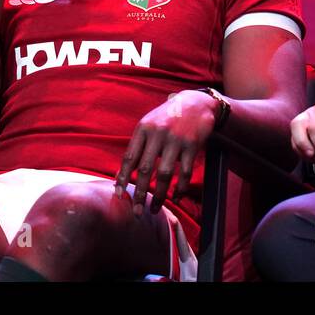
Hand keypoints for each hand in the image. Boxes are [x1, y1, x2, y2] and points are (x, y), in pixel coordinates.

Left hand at [115, 90, 217, 214]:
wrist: (195, 102)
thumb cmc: (167, 118)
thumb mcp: (148, 125)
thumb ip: (137, 147)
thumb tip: (120, 175)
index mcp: (143, 128)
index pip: (129, 157)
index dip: (122, 178)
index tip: (119, 195)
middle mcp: (158, 133)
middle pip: (145, 169)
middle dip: (140, 193)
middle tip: (137, 212)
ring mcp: (176, 139)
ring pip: (164, 174)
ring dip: (160, 195)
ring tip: (155, 209)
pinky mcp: (192, 145)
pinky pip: (185, 172)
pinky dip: (180, 188)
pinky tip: (176, 198)